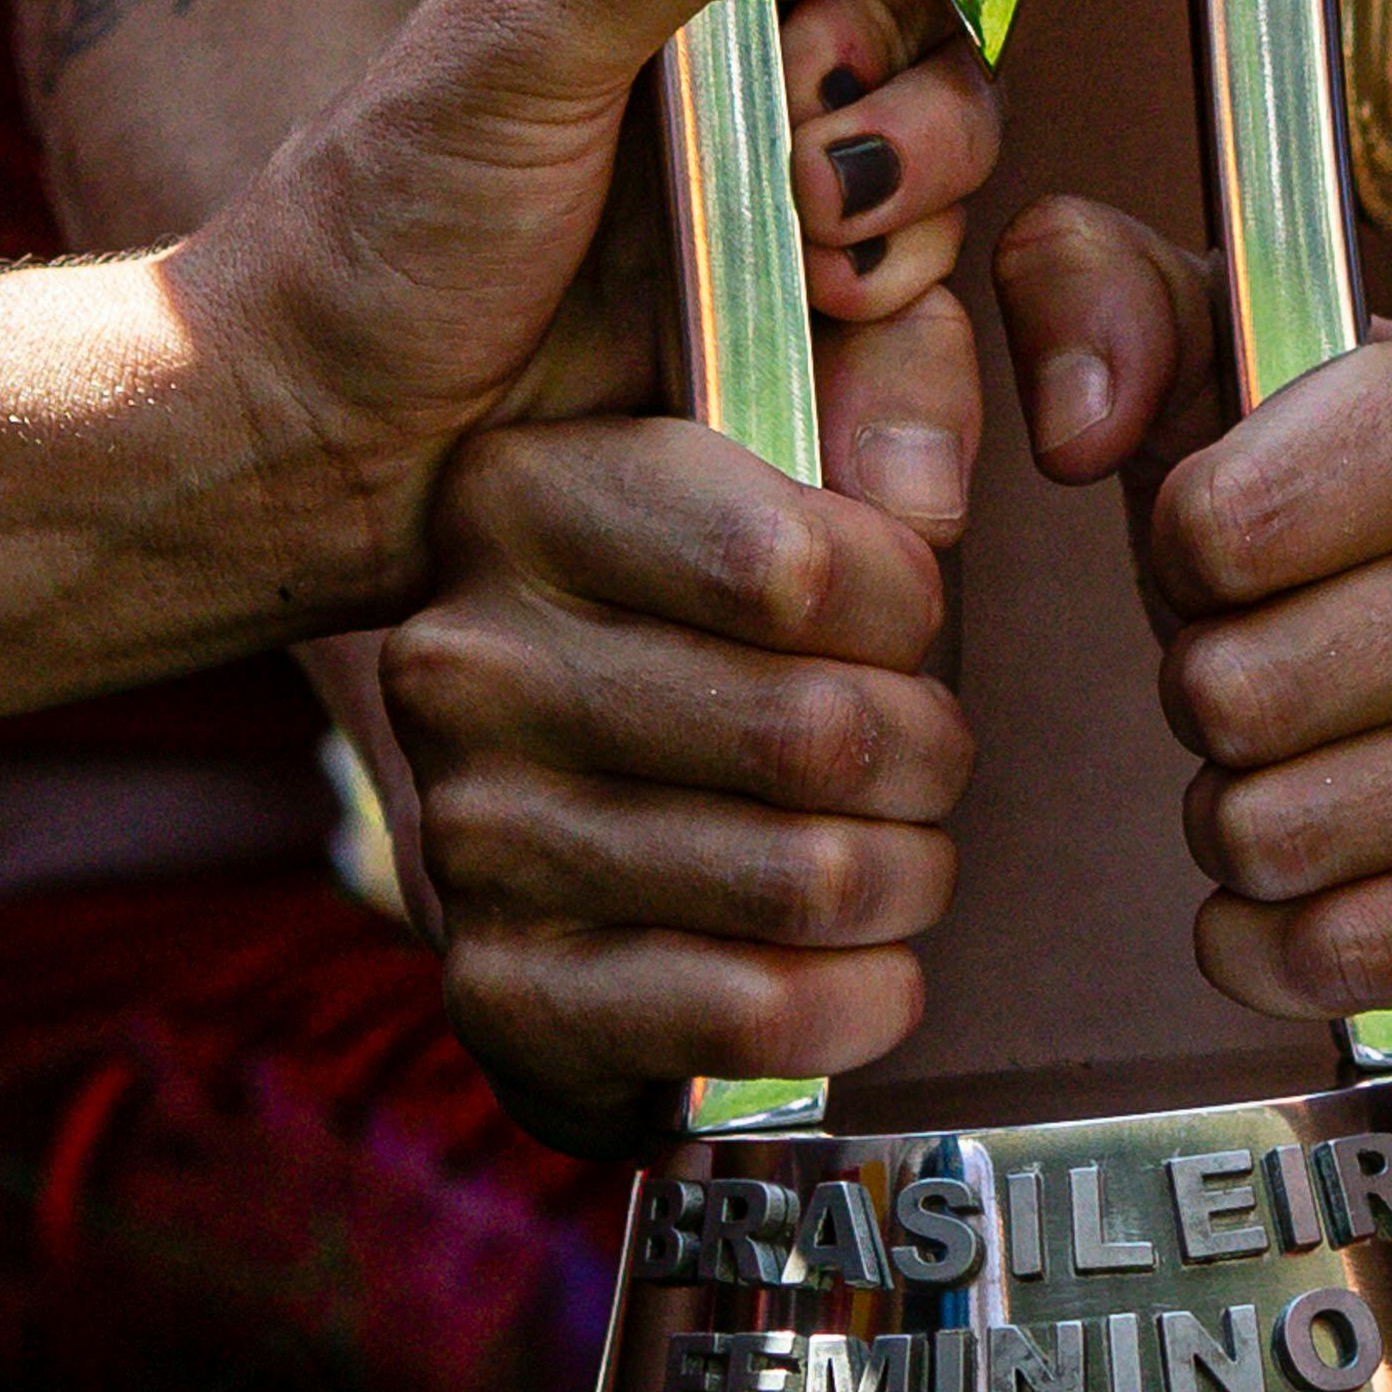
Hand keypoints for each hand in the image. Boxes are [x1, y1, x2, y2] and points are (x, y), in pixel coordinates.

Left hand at [201, 0, 992, 624]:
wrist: (352, 428)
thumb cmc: (390, 215)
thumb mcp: (511, 34)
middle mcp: (739, 5)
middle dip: (900, 47)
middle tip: (806, 112)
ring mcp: (783, 140)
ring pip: (951, 109)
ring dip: (915, 165)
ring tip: (810, 223)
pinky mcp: (805, 265)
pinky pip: (929, 245)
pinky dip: (904, 271)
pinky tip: (823, 297)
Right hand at [379, 287, 979, 1150]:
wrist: (563, 801)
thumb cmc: (717, 606)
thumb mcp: (792, 433)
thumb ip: (885, 376)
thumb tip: (924, 496)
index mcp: (518, 493)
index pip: (789, 566)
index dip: (905, 604)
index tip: (904, 615)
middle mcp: (463, 661)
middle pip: (815, 735)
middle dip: (928, 752)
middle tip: (922, 749)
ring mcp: (469, 835)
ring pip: (806, 878)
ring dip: (908, 873)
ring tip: (896, 845)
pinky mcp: (502, 997)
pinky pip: (753, 1014)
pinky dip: (860, 997)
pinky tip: (866, 962)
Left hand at [995, 200, 1391, 1055]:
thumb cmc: (1351, 501)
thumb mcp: (1219, 350)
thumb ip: (1091, 288)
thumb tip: (1073, 424)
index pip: (1216, 529)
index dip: (1187, 555)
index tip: (1247, 551)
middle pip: (1237, 696)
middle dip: (1211, 695)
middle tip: (1279, 672)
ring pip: (1275, 838)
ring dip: (1243, 821)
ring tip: (1317, 762)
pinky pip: (1344, 956)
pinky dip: (1290, 941)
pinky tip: (1336, 879)